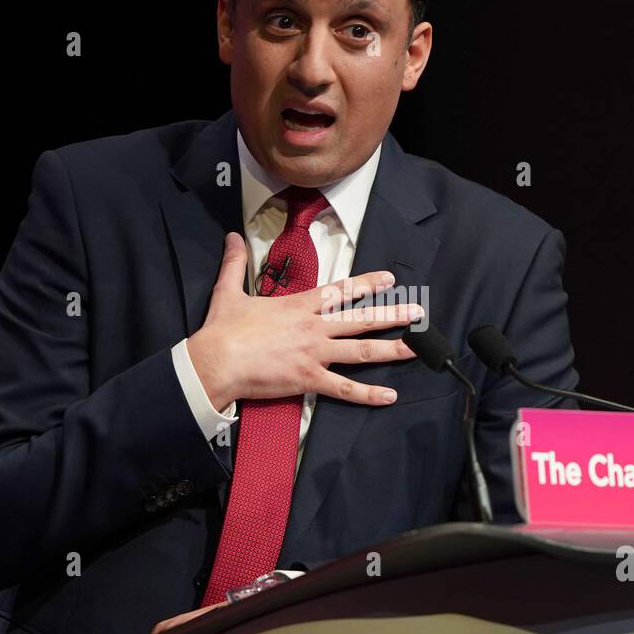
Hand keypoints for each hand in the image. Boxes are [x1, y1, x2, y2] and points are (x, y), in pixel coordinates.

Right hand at [186, 232, 421, 410]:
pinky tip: (390, 396)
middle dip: (392, 315)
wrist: (215, 361)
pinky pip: (344, 388)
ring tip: (416, 348)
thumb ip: (235, 263)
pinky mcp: (309, 379)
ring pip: (361, 350)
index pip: (340, 291)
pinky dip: (368, 394)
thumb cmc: (222, 330)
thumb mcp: (228, 291)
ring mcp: (314, 353)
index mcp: (298, 305)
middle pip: (360, 318)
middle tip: (418, 313)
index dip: (367, 283)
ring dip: (391, 349)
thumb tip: (231, 237)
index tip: (389, 278)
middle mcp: (313, 327)